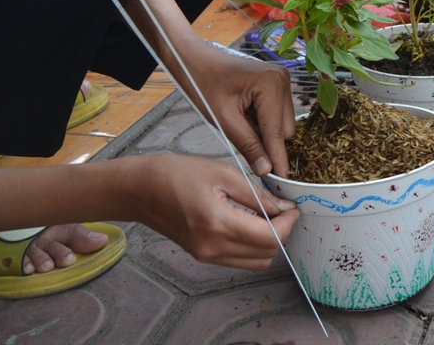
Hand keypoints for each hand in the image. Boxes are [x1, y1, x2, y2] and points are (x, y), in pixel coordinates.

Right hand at [126, 154, 299, 269]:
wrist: (140, 190)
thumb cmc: (176, 174)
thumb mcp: (223, 173)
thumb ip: (256, 194)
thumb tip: (282, 208)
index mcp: (218, 224)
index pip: (269, 238)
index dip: (288, 224)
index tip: (293, 207)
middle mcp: (212, 248)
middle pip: (266, 254)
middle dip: (282, 233)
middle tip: (283, 209)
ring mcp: (207, 256)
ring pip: (255, 262)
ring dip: (269, 242)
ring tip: (268, 215)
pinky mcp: (203, 256)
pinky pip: (239, 259)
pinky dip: (252, 245)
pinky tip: (250, 222)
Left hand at [186, 44, 294, 176]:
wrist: (194, 60)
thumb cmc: (203, 83)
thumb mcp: (223, 119)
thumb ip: (247, 144)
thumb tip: (266, 170)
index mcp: (270, 84)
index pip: (277, 132)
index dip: (276, 158)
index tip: (281, 181)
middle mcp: (282, 79)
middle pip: (286, 130)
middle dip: (267, 143)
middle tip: (241, 142)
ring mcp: (282, 80)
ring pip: (284, 124)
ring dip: (265, 133)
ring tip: (239, 124)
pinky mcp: (278, 83)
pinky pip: (278, 114)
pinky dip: (264, 123)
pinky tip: (245, 117)